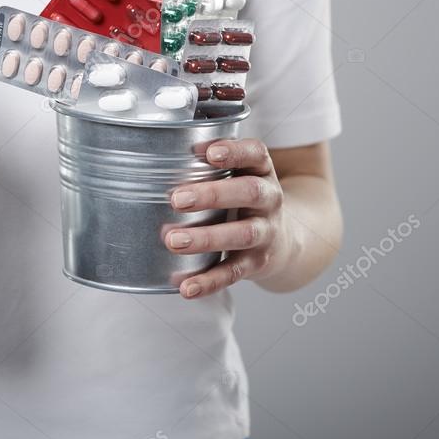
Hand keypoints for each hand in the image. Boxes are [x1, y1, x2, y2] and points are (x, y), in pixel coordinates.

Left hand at [166, 138, 292, 298]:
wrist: (284, 241)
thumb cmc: (242, 199)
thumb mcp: (237, 174)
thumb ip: (207, 164)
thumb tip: (154, 153)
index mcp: (261, 171)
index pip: (255, 154)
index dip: (235, 151)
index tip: (209, 153)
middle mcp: (269, 199)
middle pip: (249, 192)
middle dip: (213, 195)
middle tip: (177, 199)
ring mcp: (265, 232)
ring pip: (241, 234)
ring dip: (206, 238)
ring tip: (173, 241)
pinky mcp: (256, 263)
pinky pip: (233, 272)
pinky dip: (209, 281)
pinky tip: (185, 287)